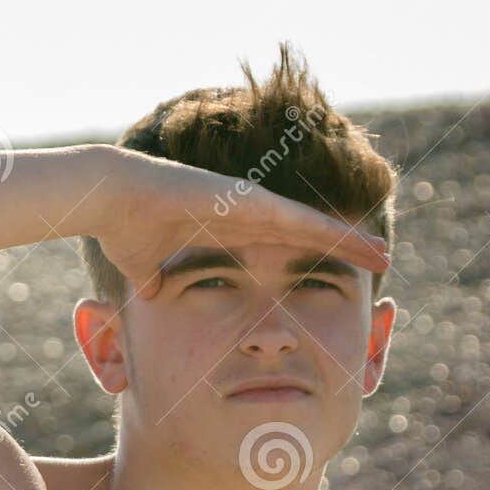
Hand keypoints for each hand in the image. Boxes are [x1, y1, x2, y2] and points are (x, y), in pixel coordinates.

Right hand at [88, 147, 388, 299]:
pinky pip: (292, 218)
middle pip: (309, 233)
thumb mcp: (147, 266)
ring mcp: (248, 202)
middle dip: (345, 246)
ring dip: (346, 239)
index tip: (339, 275)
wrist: (108, 197)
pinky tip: (351, 240)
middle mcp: (246, 213)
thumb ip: (155, 277)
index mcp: (230, 229)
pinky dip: (323, 230)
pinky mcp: (243, 198)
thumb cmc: (124, 226)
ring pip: (309, 224)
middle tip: (381, 259)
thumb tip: (152, 291)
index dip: (314, 258)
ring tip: (380, 253)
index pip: (284, 247)